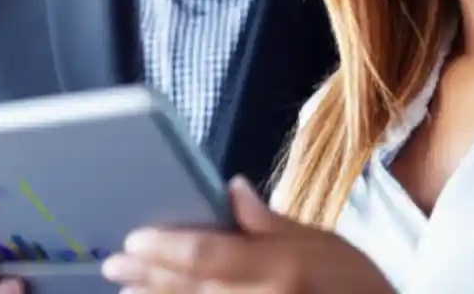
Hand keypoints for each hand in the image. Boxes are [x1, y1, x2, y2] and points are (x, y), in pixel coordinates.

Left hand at [100, 178, 394, 292]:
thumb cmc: (359, 289)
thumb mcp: (325, 245)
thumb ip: (271, 223)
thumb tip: (231, 189)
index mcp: (283, 268)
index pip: (206, 254)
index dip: (163, 247)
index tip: (133, 238)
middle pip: (189, 290)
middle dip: (146, 276)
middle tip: (115, 263)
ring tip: (128, 290)